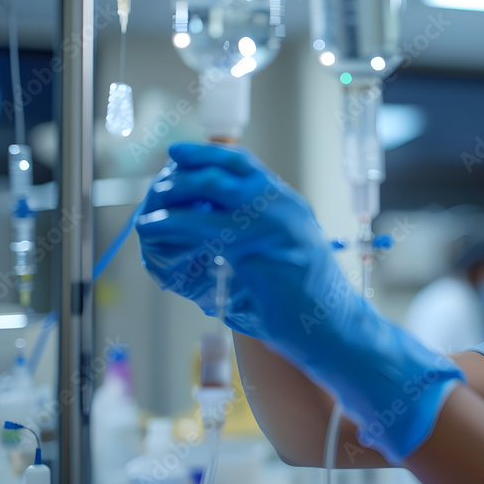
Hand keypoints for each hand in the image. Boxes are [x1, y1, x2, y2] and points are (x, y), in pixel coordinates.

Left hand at [135, 143, 463, 462]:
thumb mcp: (286, 250)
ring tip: (147, 221)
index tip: (176, 154)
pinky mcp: (259, 253)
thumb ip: (252, 232)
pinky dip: (174, 229)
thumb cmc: (309, 301)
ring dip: (169, 205)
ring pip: (208, 195)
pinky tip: (155, 234)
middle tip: (156, 192)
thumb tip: (201, 219)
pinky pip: (206, 231)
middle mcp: (283, 207)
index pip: (242, 163)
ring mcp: (274, 227)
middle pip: (219, 174)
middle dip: (179, 180)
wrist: (336, 329)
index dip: (204, 154)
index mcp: (288, 204)